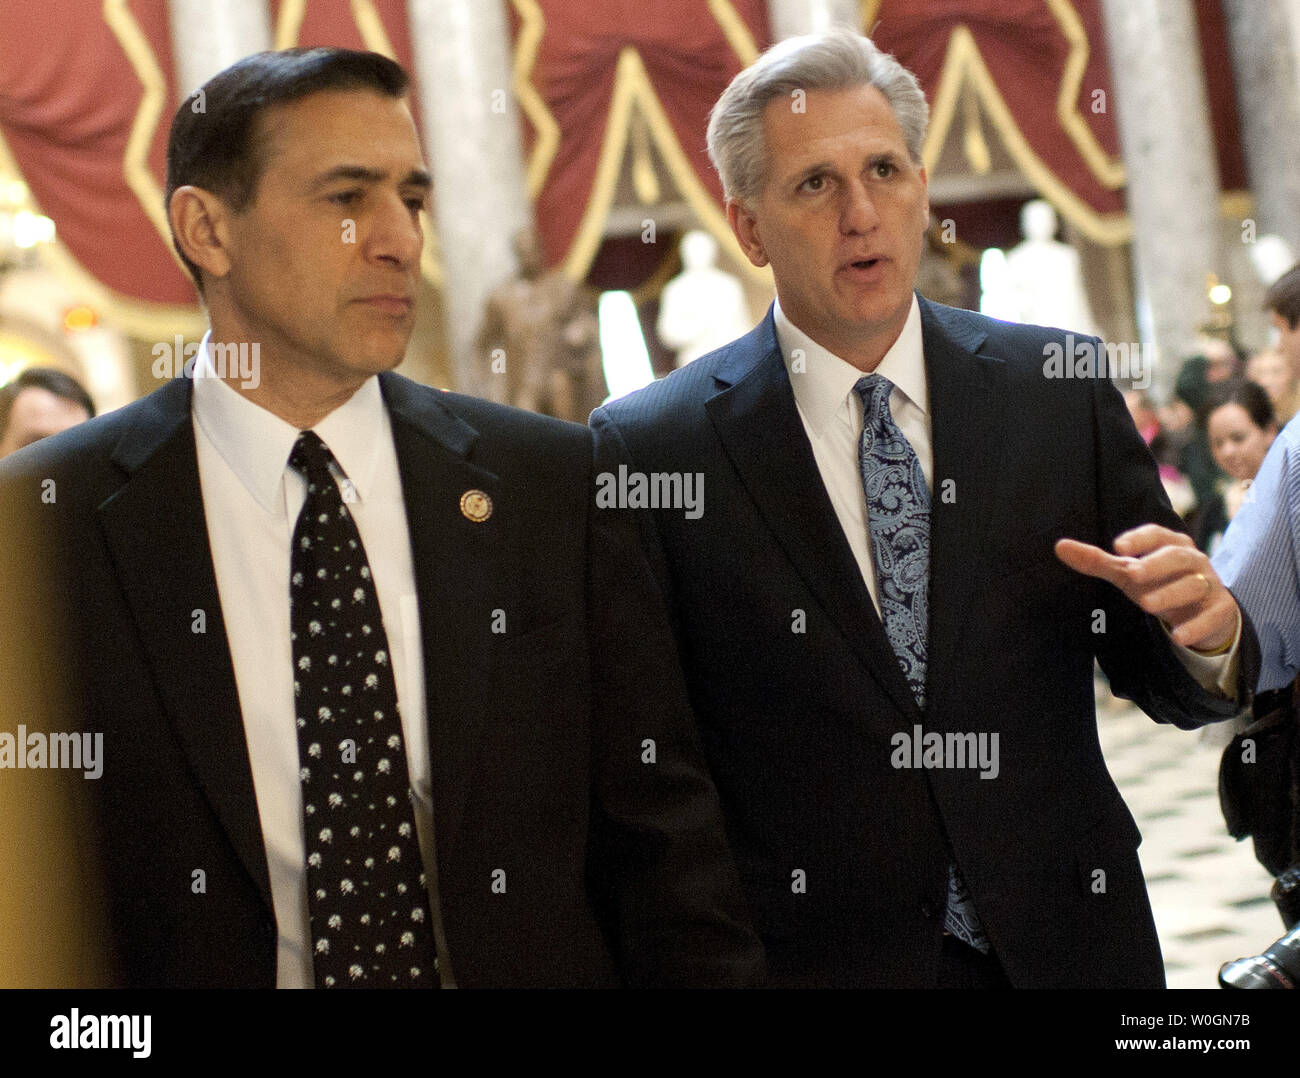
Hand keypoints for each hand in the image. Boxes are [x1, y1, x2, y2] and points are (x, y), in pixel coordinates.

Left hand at [1054, 524, 1238, 652]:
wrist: (1204, 611)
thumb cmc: (1160, 583)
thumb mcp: (1128, 573)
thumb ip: (1097, 561)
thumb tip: (1059, 546)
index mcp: (1171, 545)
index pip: (1158, 534)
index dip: (1140, 538)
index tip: (1118, 547)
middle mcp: (1194, 560)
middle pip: (1178, 557)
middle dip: (1155, 564)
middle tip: (1132, 574)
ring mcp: (1211, 585)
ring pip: (1195, 585)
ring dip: (1171, 594)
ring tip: (1147, 606)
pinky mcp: (1222, 610)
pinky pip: (1213, 616)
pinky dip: (1196, 626)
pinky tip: (1178, 638)